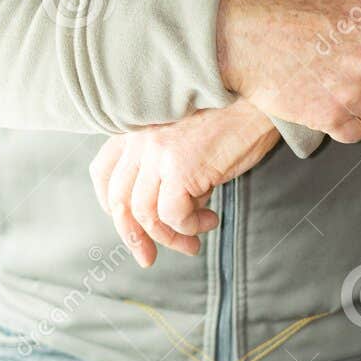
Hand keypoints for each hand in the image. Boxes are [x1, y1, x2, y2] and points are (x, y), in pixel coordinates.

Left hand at [89, 97, 282, 267]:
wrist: (257, 102)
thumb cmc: (228, 122)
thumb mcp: (184, 142)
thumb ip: (165, 172)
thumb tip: (164, 220)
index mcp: (135, 128)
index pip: (102, 173)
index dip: (112, 207)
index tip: (132, 227)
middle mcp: (139, 139)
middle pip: (119, 200)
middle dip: (134, 236)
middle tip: (150, 258)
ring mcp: (157, 152)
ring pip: (146, 214)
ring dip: (171, 237)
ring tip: (195, 240)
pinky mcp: (180, 167)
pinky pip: (174, 216)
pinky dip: (190, 227)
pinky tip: (211, 219)